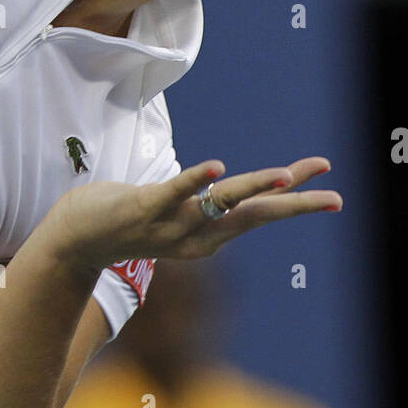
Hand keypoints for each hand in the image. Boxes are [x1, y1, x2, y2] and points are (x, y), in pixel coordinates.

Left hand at [41, 157, 341, 271]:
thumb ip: (200, 207)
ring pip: (220, 204)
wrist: (72, 241)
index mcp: (206, 238)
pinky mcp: (143, 207)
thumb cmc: (124, 220)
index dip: (294, 200)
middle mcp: (195, 237)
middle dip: (297, 205)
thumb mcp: (173, 217)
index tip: (329, 186)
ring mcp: (170, 224)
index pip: (260, 215)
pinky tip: (217, 166)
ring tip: (285, 177)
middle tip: (335, 198)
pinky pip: (174, 192)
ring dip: (253, 189)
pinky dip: (196, 179)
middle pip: (254, 216)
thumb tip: (224, 186)